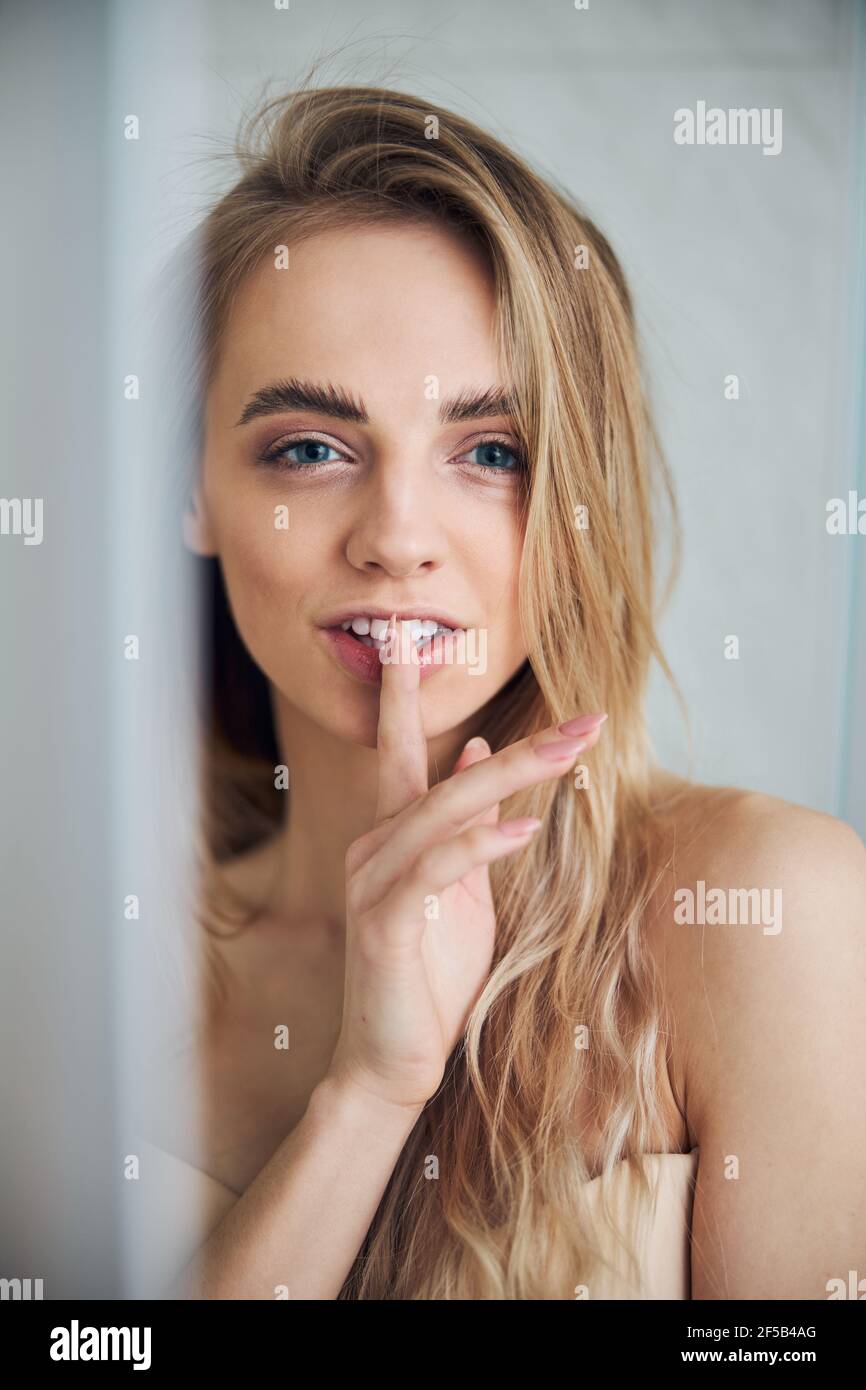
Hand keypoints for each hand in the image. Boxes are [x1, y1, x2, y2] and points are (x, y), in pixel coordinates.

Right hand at [327, 622, 605, 1110]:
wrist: (393, 1058)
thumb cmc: (432, 974)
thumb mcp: (459, 888)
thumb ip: (468, 822)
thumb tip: (477, 748)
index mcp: (393, 833)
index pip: (399, 749)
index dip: (404, 693)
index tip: (410, 637)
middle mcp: (375, 845)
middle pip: (448, 775)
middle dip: (523, 744)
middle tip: (587, 717)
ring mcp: (374, 880)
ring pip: (444, 810)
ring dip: (512, 777)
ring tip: (572, 751)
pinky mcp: (382, 921)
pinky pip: (434, 867)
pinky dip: (480, 844)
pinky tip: (522, 829)